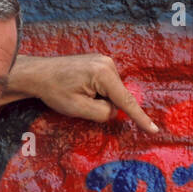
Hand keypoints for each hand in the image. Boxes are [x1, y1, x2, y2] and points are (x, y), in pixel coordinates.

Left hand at [1, 54, 159, 132]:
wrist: (38, 74)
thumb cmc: (55, 91)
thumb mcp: (79, 109)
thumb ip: (103, 113)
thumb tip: (114, 111)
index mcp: (104, 74)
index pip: (126, 101)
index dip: (140, 118)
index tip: (154, 130)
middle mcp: (108, 63)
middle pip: (118, 97)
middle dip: (105, 105)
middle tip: (80, 100)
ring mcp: (104, 61)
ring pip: (112, 92)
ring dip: (100, 99)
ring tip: (78, 93)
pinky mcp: (99, 63)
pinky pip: (107, 86)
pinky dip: (98, 92)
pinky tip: (81, 88)